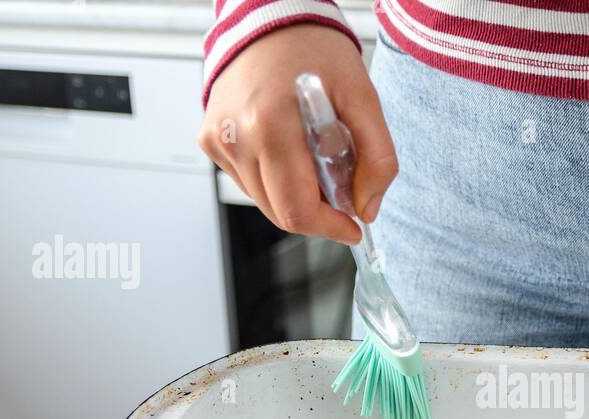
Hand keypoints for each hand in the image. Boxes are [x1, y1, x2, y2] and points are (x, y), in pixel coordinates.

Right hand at [197, 24, 397, 244]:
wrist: (272, 20)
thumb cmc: (316, 53)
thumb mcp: (363, 98)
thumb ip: (377, 158)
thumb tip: (367, 208)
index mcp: (271, 125)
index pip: (297, 209)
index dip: (330, 227)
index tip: (353, 226)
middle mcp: (236, 136)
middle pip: (280, 213)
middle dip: (317, 212)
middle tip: (339, 185)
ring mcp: (218, 140)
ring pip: (265, 201)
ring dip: (296, 195)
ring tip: (313, 156)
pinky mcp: (211, 140)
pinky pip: (249, 182)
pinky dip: (275, 179)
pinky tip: (289, 148)